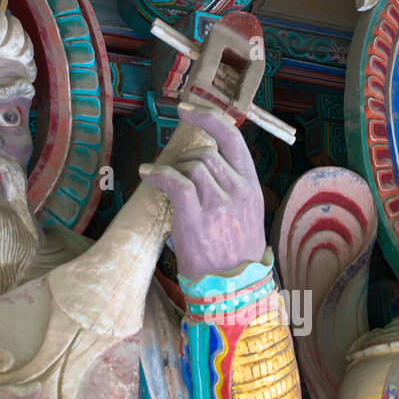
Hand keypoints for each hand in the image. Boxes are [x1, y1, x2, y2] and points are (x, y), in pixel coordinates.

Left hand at [139, 101, 265, 280]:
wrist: (234, 289)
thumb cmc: (235, 254)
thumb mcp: (246, 214)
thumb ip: (232, 187)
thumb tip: (203, 162)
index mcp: (251, 187)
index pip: (233, 139)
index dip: (208, 117)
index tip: (187, 108)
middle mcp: (238, 191)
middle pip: (204, 154)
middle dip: (184, 160)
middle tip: (173, 173)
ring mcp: (218, 204)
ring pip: (190, 167)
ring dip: (172, 170)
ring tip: (164, 182)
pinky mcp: (195, 218)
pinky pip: (175, 181)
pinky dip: (157, 174)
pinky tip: (146, 174)